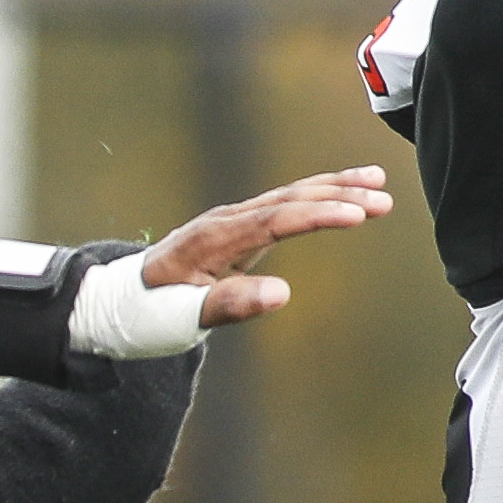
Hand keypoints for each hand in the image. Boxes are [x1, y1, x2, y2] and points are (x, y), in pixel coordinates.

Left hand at [136, 166, 394, 328]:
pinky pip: (285, 205)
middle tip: (383, 198)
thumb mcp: (181, 319)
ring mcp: (233, 221)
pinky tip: (343, 194)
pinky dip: (317, 196)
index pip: (275, 220)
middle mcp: (225, 220)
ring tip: (377, 182)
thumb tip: (281, 294)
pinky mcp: (240, 228)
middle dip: (338, 195)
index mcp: (213, 238)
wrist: (120, 301)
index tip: (357, 214)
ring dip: (334, 188)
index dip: (318, 216)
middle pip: (288, 198)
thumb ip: (228, 305)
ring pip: (290, 195)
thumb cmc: (149, 314)